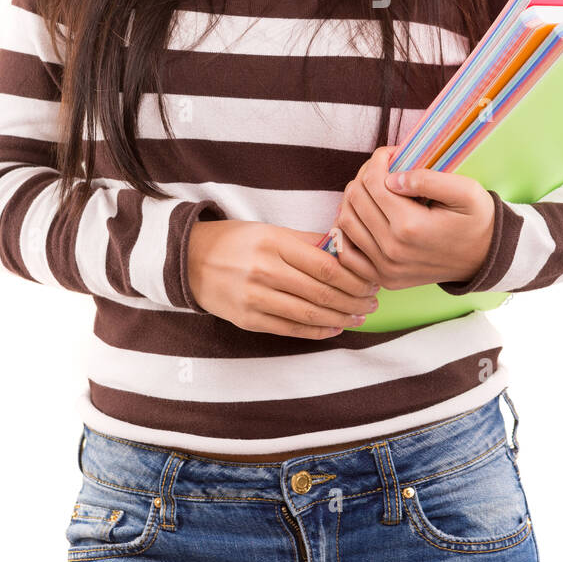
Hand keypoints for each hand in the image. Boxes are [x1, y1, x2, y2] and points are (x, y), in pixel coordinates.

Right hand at [186, 219, 380, 337]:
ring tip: (359, 316)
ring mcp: (254, 298)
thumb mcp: (270, 230)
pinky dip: (317, 331)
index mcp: (274, 243)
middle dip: (354, 300)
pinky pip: (291, 329)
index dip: (355, 277)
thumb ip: (307, 242)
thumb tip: (346, 251)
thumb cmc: (236, 241)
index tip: (372, 280)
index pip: (326, 265)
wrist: (189, 260)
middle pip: (322, 292)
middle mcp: (264, 270)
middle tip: (373, 302)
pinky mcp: (248, 320)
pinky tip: (335, 328)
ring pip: (309, 314)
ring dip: (341, 318)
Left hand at [332, 146, 495, 289]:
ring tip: (373, 188)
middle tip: (383, 168)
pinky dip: (346, 231)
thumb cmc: (476, 221)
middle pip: (355, 200)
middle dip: (365, 175)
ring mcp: (385, 268)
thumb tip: (393, 177)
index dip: (378, 161)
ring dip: (354, 199)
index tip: (392, 154)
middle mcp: (392, 250)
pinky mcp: (382, 278)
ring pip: (345, 222)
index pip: (374, 183)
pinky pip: (346, 252)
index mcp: (411, 226)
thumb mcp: (466, 192)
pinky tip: (364, 216)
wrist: (483, 259)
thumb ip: (429, 179)